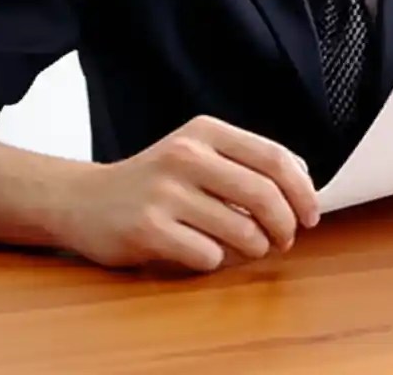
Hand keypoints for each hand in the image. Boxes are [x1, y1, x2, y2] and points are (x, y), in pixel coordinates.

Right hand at [53, 115, 319, 272]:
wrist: (81, 201)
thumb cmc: (156, 182)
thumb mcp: (199, 154)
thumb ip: (249, 161)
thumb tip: (306, 179)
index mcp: (205, 132)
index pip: (275, 159)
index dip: (303, 192)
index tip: (311, 215)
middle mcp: (184, 156)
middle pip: (265, 195)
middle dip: (285, 225)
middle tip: (286, 240)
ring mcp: (163, 193)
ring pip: (242, 230)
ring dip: (256, 248)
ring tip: (250, 248)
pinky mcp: (146, 230)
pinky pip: (209, 255)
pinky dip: (217, 261)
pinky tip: (204, 252)